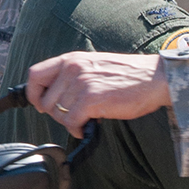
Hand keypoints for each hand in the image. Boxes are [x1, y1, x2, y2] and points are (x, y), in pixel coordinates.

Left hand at [26, 52, 170, 132]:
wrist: (154, 78)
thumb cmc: (129, 75)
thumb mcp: (94, 65)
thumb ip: (74, 75)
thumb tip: (58, 95)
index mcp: (71, 59)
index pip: (34, 75)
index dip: (33, 93)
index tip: (41, 103)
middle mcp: (72, 69)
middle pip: (44, 100)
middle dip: (56, 114)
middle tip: (73, 115)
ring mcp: (81, 84)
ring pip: (58, 113)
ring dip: (70, 122)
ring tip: (86, 119)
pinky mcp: (91, 100)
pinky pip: (71, 122)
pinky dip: (77, 129)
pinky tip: (89, 126)